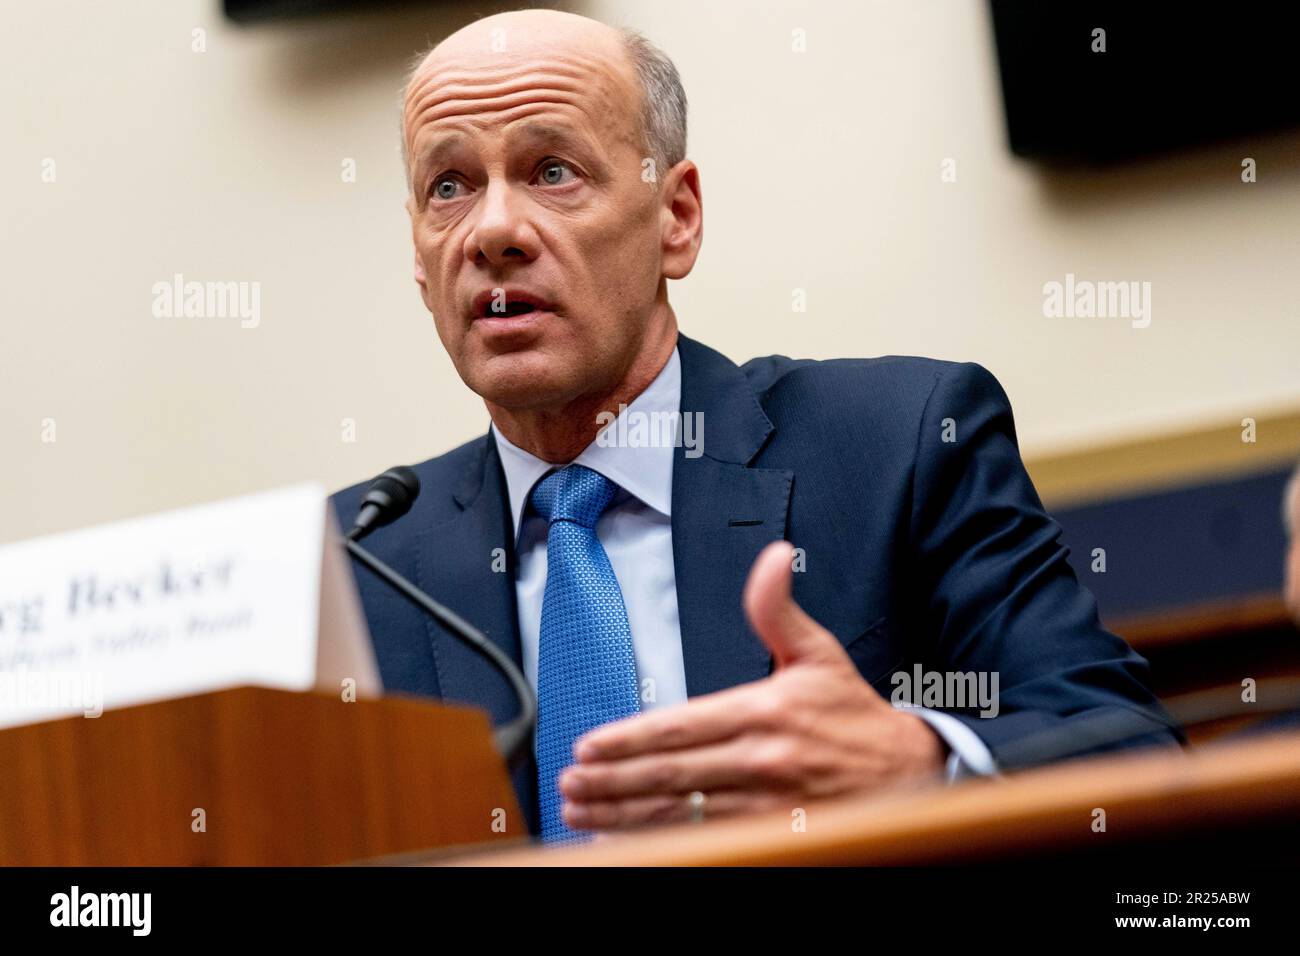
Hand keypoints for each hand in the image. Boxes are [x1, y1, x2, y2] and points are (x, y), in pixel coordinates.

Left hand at [559, 541, 946, 831]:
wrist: (909, 772)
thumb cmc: (854, 716)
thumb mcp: (818, 653)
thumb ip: (778, 609)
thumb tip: (773, 557)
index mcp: (765, 712)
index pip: (682, 727)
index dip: (631, 738)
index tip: (590, 745)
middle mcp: (762, 760)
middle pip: (671, 774)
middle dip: (613, 780)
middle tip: (569, 782)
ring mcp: (766, 804)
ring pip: (682, 813)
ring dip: (624, 814)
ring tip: (582, 811)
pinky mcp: (774, 835)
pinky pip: (706, 840)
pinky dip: (663, 842)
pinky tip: (627, 841)